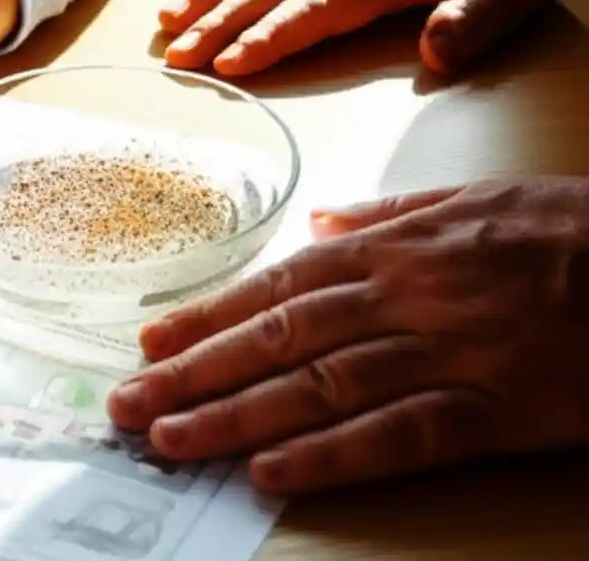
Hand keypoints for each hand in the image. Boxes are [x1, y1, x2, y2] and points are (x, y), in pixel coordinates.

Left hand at [107, 178, 588, 493]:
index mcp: (401, 248)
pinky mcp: (498, 409)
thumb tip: (320, 227)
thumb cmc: (577, 231)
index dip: (211, 316)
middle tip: (128, 402)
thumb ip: (391, 215)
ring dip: (237, 415)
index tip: (152, 343)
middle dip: (197, 372)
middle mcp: (409, 295)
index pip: (281, 285)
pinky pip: (401, 435)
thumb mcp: (480, 198)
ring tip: (170, 438)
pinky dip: (332, 455)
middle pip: (281, 336)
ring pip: (320, 384)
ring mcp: (451, 352)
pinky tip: (273, 472)